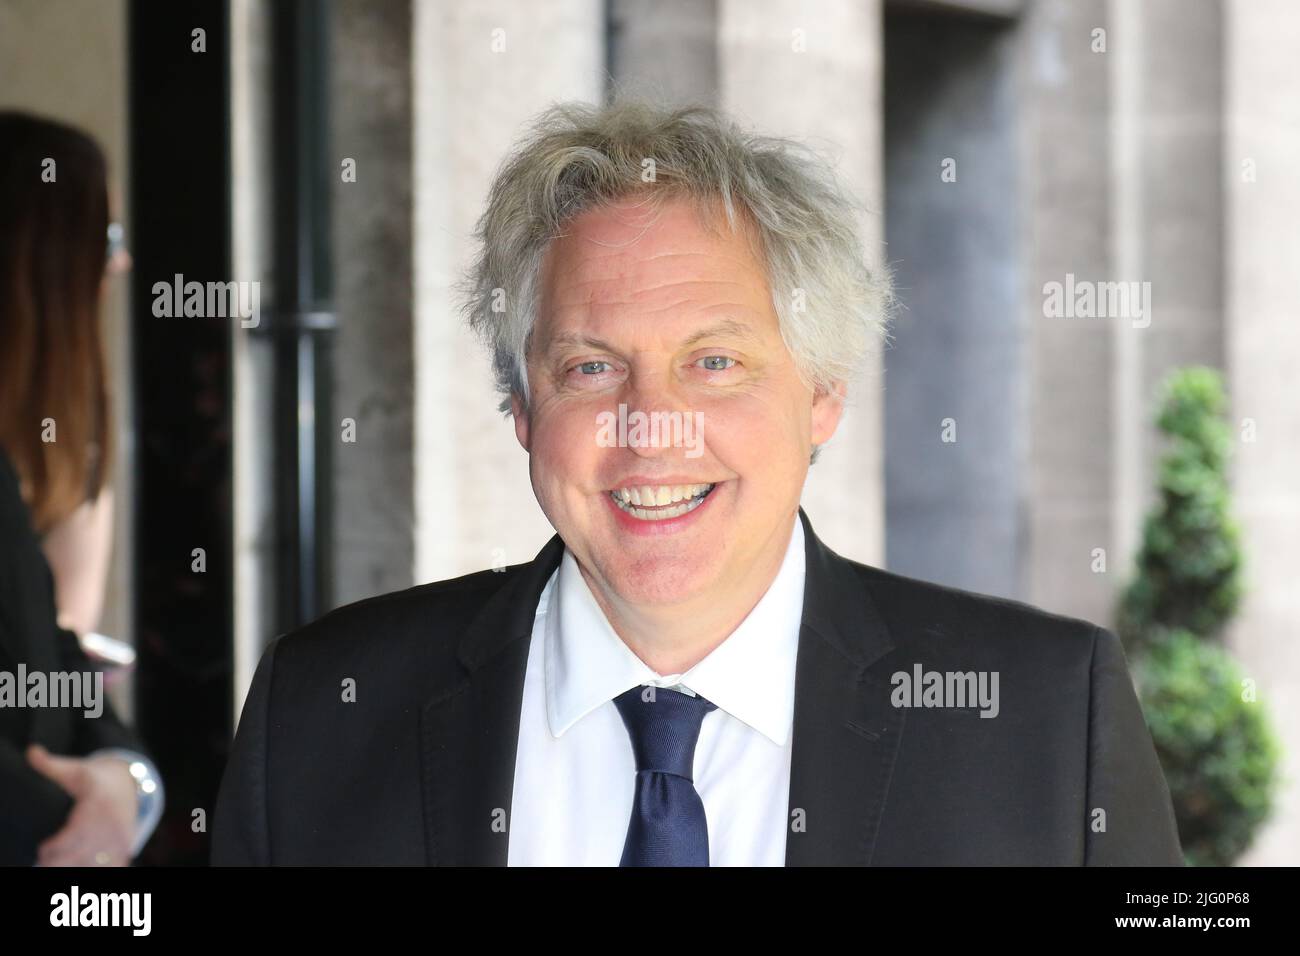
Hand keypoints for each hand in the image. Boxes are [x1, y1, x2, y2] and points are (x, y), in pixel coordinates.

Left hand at [26, 744, 136, 865]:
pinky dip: (95, 866)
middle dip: (61, 860)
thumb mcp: (73, 769)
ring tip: (56, 863)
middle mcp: (112, 821)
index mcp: (98, 803)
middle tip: (44, 860)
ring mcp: (121, 835)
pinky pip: (111, 864)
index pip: (76, 832)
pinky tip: (80, 864)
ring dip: (76, 865)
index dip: (56, 846)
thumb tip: (31, 751)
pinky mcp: (125, 845)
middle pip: (83, 852)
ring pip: (96, 861)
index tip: (42, 848)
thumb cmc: (93, 778)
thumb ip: (49, 764)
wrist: (129, 782)